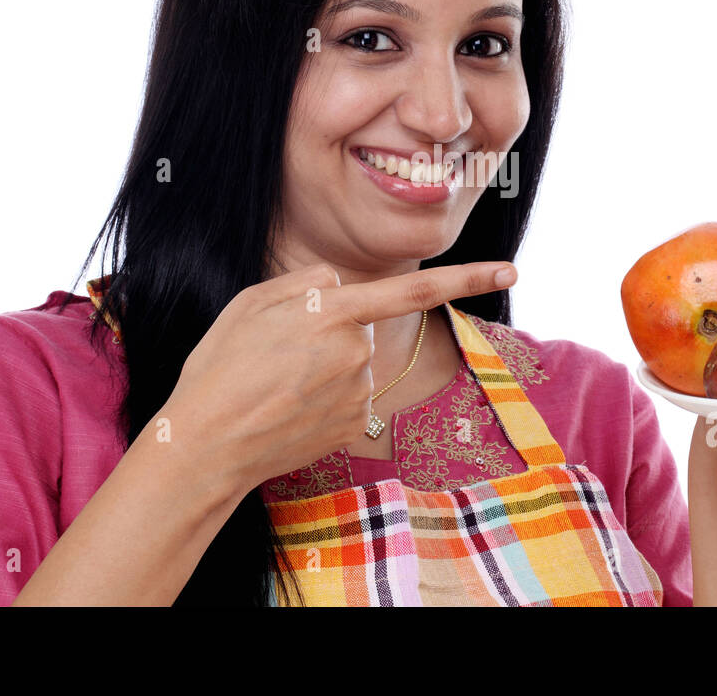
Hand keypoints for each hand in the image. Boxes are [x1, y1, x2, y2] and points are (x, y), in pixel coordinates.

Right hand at [164, 260, 517, 497]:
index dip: (468, 278)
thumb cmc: (220, 368)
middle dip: (333, 331)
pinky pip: (353, 398)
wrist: (207, 445)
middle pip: (364, 326)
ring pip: (358, 363)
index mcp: (335, 314)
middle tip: (279, 354)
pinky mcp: (357, 427)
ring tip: (277, 384)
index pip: (416, 290)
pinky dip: (329, 399)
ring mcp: (361, 394)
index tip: (509, 270)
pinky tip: (292, 410)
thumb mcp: (251, 302)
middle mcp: (359, 353)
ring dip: (328, 367)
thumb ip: (306, 283)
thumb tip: (340, 286)